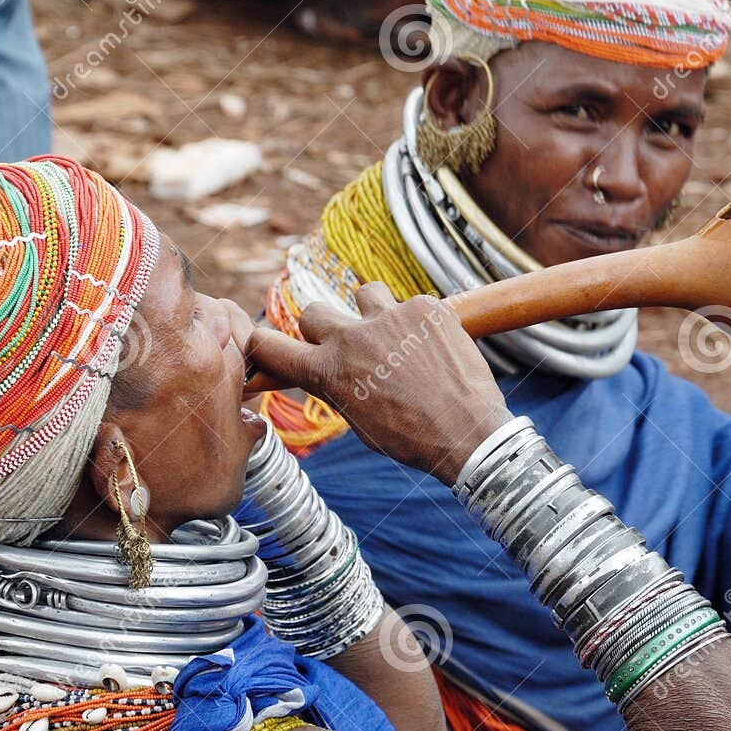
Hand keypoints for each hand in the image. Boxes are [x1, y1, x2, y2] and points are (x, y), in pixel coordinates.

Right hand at [245, 283, 511, 484]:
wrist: (467, 433)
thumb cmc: (411, 436)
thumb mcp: (358, 420)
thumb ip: (335, 386)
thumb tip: (322, 371)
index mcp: (327, 372)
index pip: (271, 345)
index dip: (263, 342)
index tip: (266, 342)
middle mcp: (350, 337)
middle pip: (314, 311)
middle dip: (328, 326)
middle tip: (352, 345)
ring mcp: (388, 317)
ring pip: (365, 294)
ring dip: (376, 313)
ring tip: (399, 340)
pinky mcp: (424, 307)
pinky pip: (412, 304)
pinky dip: (419, 322)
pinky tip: (435, 348)